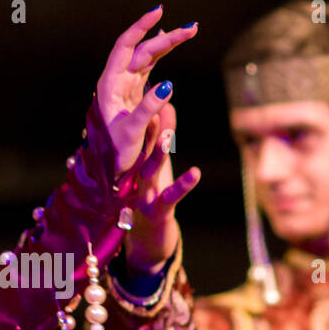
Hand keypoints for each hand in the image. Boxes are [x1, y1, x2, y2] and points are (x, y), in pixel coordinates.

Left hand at [95, 6, 197, 177]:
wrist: (108, 168)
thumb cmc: (115, 153)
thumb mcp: (132, 132)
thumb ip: (148, 108)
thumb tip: (168, 84)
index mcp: (109, 85)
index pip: (125, 47)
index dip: (141, 28)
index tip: (159, 13)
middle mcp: (116, 81)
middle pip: (142, 50)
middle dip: (166, 37)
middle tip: (192, 29)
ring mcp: (125, 86)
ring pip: (147, 57)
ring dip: (166, 44)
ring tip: (189, 32)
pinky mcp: (134, 94)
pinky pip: (148, 68)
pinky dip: (160, 56)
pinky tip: (169, 44)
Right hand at [123, 102, 200, 274]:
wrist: (147, 240)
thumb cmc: (153, 196)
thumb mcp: (158, 164)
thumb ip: (163, 135)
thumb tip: (168, 103)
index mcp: (132, 163)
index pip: (137, 136)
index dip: (143, 114)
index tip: (147, 89)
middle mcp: (133, 177)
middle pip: (139, 150)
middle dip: (147, 130)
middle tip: (152, 109)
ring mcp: (143, 195)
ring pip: (149, 172)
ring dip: (159, 154)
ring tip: (169, 136)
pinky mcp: (157, 211)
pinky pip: (171, 197)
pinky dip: (184, 185)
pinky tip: (196, 172)